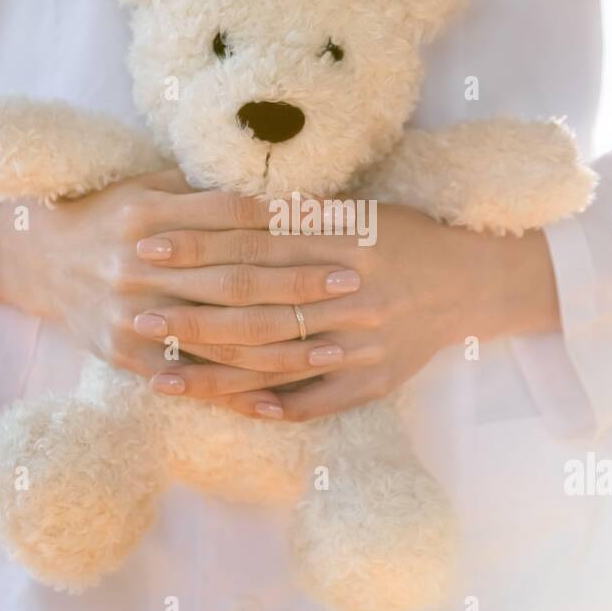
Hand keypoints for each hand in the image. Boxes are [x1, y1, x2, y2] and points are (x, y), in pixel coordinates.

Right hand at [0, 169, 365, 409]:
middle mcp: (139, 264)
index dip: (289, 220)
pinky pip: (188, 376)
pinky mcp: (124, 354)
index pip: (233, 216)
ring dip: (282, 343)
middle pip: (234, 277)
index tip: (337, 225)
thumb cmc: (113, 214)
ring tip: (333, 342)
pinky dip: (232, 390)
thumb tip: (280, 185)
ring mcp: (130, 314)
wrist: (40, 260)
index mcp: (148, 212)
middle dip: (299, 283)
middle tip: (352, 282)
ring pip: (220, 334)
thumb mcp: (150, 185)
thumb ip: (206, 190)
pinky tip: (278, 398)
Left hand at [128, 203, 560, 419]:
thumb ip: (296, 214)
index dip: (200, 244)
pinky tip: (233, 409)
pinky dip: (278, 405)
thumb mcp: (359, 209)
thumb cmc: (407, 235)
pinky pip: (320, 400)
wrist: (474, 280)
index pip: (256, 244)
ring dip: (216, 371)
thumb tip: (223, 200)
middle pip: (257, 307)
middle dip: (192, 311)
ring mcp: (364, 344)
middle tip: (137, 311)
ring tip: (162, 374)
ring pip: (277, 361)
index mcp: (345, 240)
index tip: (149, 243)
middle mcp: (351, 294)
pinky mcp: (375, 380)